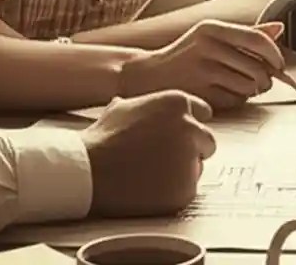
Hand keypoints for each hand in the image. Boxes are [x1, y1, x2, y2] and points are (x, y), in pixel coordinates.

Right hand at [81, 90, 215, 216]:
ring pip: (198, 166)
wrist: (89, 172)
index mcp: (177, 103)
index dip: (189, 125)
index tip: (177, 136)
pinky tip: (150, 188)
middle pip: (206, 140)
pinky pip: (188, 189)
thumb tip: (129, 103)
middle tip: (163, 158)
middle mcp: (191, 127)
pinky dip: (173, 191)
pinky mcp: (186, 188)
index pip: (203, 114)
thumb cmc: (101, 140)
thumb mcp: (119, 109)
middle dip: (191, 149)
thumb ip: (140, 104)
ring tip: (151, 173)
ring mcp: (190, 158)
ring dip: (183, 170)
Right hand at [121, 20, 285, 111]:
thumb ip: (245, 34)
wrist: (148, 75)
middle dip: (266, 78)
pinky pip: (235, 100)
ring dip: (252, 90)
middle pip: (257, 67)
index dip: (274, 54)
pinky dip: (237, 100)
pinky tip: (226, 94)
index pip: (256, 39)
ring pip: (249, 86)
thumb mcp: (211, 36)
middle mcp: (207, 47)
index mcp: (211, 29)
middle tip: (260, 80)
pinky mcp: (200, 94)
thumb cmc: (186, 55)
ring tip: (241, 86)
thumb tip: (279, 29)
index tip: (279, 64)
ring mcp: (202, 71)